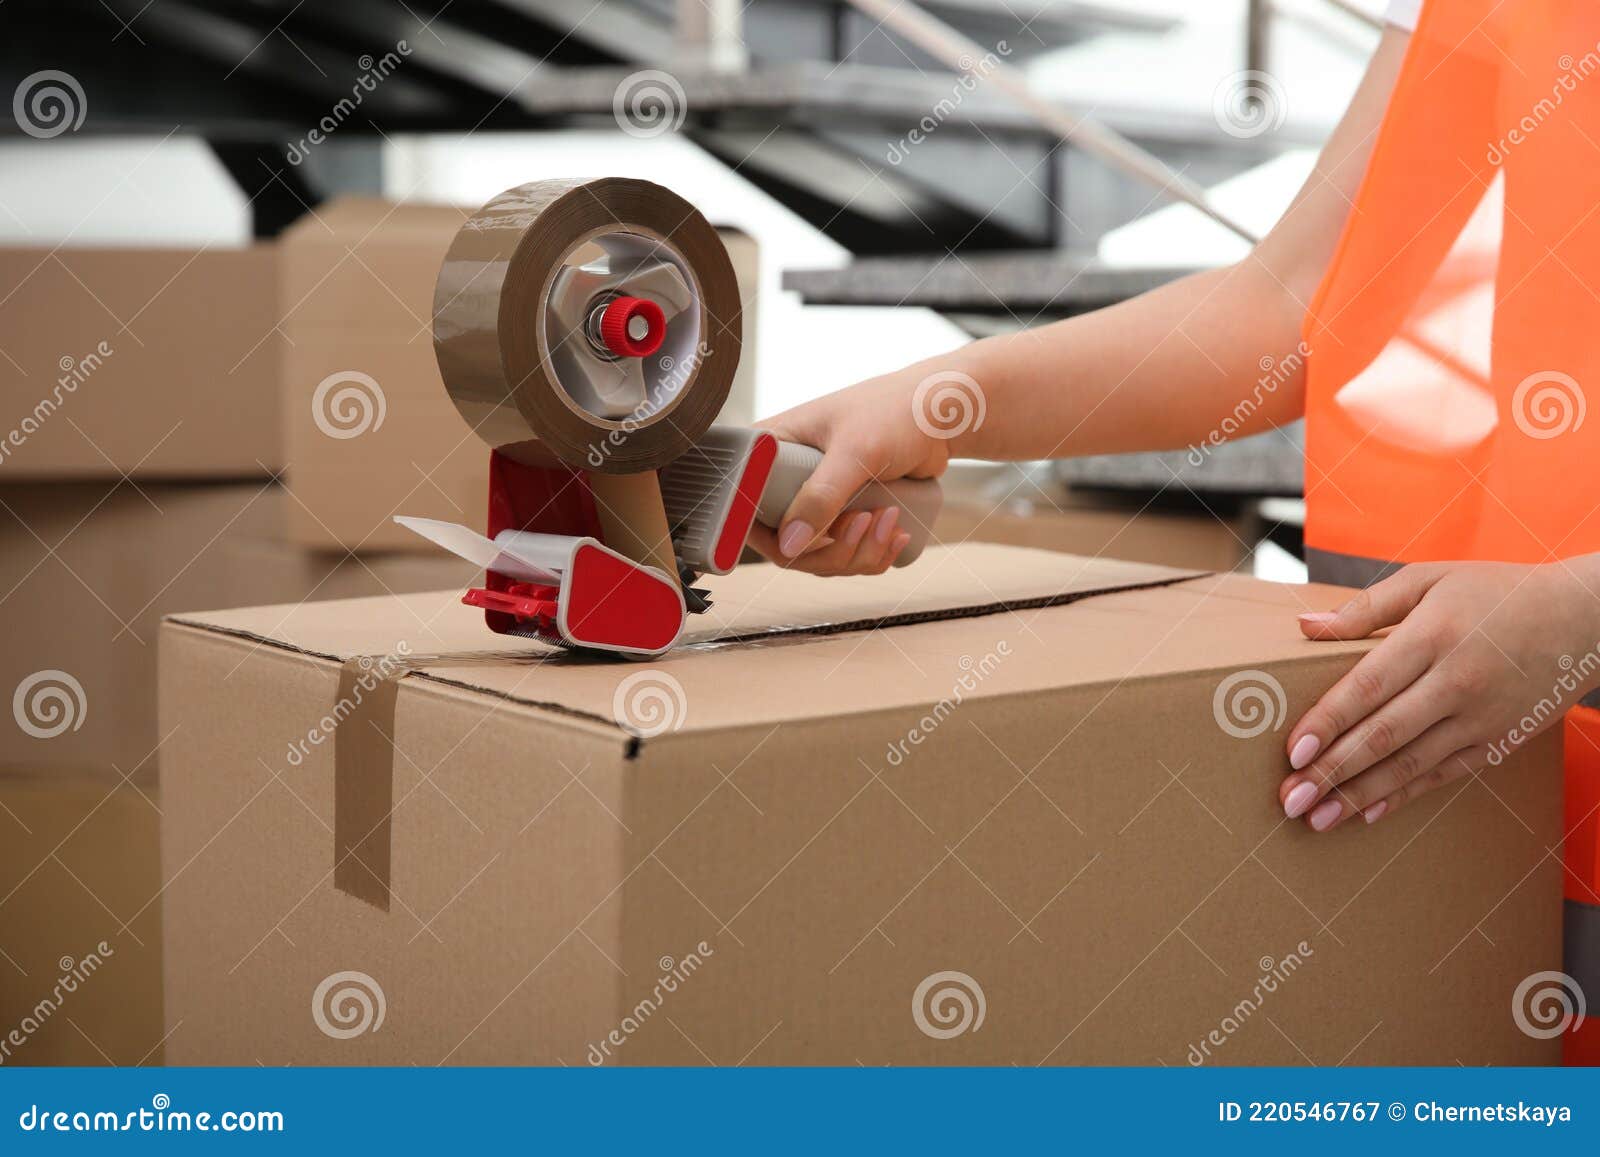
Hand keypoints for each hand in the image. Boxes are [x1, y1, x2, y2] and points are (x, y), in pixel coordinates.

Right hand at [748, 363, 955, 575]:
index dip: (769, 532)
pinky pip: (845, 555)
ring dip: (858, 552)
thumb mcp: (856, 451)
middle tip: (865, 522)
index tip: (808, 537)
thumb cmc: (895, 411)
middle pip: (785, 543)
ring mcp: (816, 500)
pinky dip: (871, 554)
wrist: (940, 416)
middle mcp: (786, 478)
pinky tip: (896, 533)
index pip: (744, 505)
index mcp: (773, 449)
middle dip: (832, 548)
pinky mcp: (843, 515)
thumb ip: (821, 495)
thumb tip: (790, 543)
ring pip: (818, 555)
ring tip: (890, 520)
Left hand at [1280, 560, 1599, 831]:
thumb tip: (1304, 627)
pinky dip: (1403, 797)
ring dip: (1360, 795)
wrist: (1586, 618)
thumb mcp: (1429, 579)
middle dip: (1332, 771)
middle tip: (1289, 800)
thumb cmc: (1495, 591)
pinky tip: (1366, 815)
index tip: (1292, 752)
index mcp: (1434, 636)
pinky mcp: (1498, 742)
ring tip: (1316, 819)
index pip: (1369, 686)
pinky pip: (1443, 775)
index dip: (1329, 722)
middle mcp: (1457, 682)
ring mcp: (1481, 718)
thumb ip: (1365, 607)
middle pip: (1384, 734)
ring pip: (1411, 764)